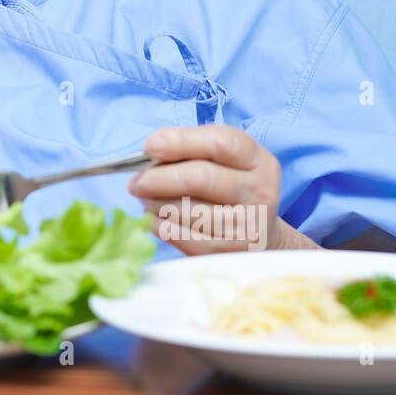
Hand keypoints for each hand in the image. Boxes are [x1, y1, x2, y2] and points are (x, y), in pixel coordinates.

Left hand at [129, 125, 316, 253]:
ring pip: (186, 210)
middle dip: (158, 178)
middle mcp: (260, 192)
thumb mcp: (224, 160)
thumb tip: (151, 151)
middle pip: (200, 178)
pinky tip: (154, 218)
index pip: (220, 143)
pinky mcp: (230, 253)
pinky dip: (160, 225)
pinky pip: (183, 237)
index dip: (181, 142)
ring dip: (155, 203)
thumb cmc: (230, 188)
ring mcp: (248, 226)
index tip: (149, 146)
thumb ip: (192, 149)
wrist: (260, 235)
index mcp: (258, 161)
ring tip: (146, 199)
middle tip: (135, 182)